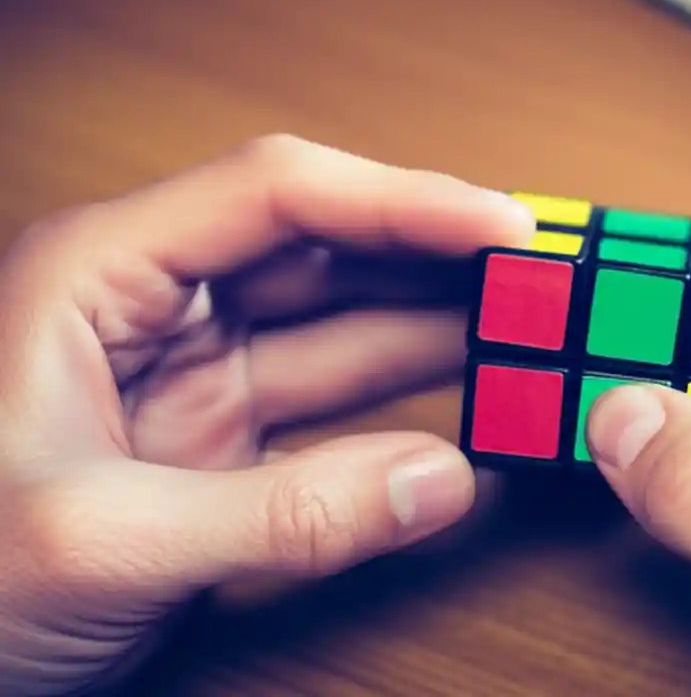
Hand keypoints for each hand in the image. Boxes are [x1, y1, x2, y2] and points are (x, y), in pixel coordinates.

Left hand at [0, 135, 533, 695]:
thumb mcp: (103, 541)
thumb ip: (281, 514)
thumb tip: (441, 479)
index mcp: (101, 276)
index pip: (278, 198)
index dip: (402, 200)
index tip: (503, 224)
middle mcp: (158, 312)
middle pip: (327, 251)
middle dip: (437, 255)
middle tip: (539, 270)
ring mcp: (196, 382)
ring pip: (345, 327)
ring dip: (439, 325)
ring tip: (531, 324)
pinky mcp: (222, 449)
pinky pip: (340, 411)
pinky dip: (411, 409)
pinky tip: (472, 406)